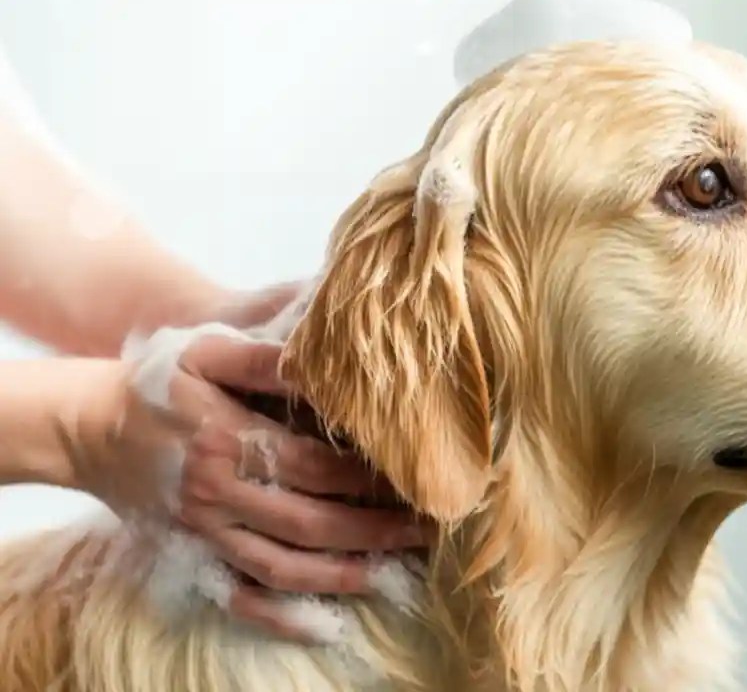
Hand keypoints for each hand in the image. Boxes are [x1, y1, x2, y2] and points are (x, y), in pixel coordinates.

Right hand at [71, 290, 430, 641]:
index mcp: (226, 441)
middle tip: (428, 527)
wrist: (89, 428)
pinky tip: (328, 624)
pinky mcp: (196, 553)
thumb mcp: (205, 351)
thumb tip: (323, 362)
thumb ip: (265, 358)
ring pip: (283, 568)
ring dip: (345, 574)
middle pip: (310, 523)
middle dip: (374, 529)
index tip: (415, 475)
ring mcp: (205, 531)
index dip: (368, 476)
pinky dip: (283, 617)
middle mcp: (216, 494)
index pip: (314, 466)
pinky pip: (242, 597)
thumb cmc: (159, 382)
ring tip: (396, 568)